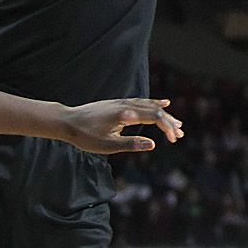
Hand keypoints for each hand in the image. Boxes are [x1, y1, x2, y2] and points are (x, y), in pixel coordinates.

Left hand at [63, 97, 183, 152]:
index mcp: (125, 114)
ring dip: (164, 114)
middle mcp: (126, 105)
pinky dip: (155, 104)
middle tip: (180, 134)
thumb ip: (130, 144)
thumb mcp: (107, 145)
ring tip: (176, 123)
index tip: (174, 139)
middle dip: (169, 122)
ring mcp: (122, 102)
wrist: (67, 121)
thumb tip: (152, 144)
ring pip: (149, 105)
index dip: (167, 127)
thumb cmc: (85, 136)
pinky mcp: (119, 103)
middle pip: (154, 110)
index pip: (154, 117)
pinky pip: (142, 102)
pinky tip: (162, 104)